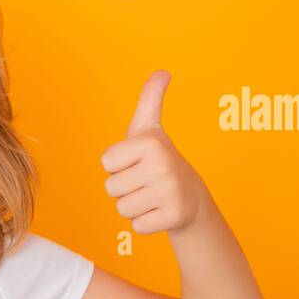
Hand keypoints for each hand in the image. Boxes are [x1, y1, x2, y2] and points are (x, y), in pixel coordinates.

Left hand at [99, 70, 210, 234]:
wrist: (192, 197)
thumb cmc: (160, 160)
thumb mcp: (150, 128)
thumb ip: (150, 99)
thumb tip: (163, 72)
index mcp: (151, 142)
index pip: (106, 163)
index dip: (118, 166)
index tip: (138, 162)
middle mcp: (162, 165)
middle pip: (111, 188)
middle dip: (125, 188)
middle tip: (146, 182)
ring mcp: (169, 192)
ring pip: (121, 209)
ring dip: (134, 206)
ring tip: (153, 196)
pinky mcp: (172, 216)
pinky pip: (136, 226)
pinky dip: (145, 223)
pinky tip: (160, 211)